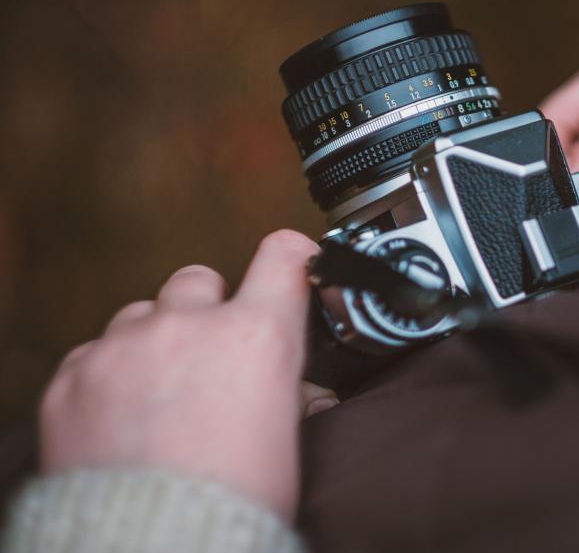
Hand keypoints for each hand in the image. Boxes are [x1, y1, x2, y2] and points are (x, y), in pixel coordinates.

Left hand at [39, 229, 335, 521]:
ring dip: (154, 341)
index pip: (283, 257)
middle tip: (209, 356)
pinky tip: (119, 420)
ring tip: (156, 396)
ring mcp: (124, 347)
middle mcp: (189, 327)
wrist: (156, 550)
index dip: (291, 257)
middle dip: (207, 308)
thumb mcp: (285, 444)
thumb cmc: (232, 504)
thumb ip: (290, 398)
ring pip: (141, 314)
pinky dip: (107, 376)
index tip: (291, 262)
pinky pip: (94, 353)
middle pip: (200, 278)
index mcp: (255, 338)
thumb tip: (302, 393)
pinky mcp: (73, 377)